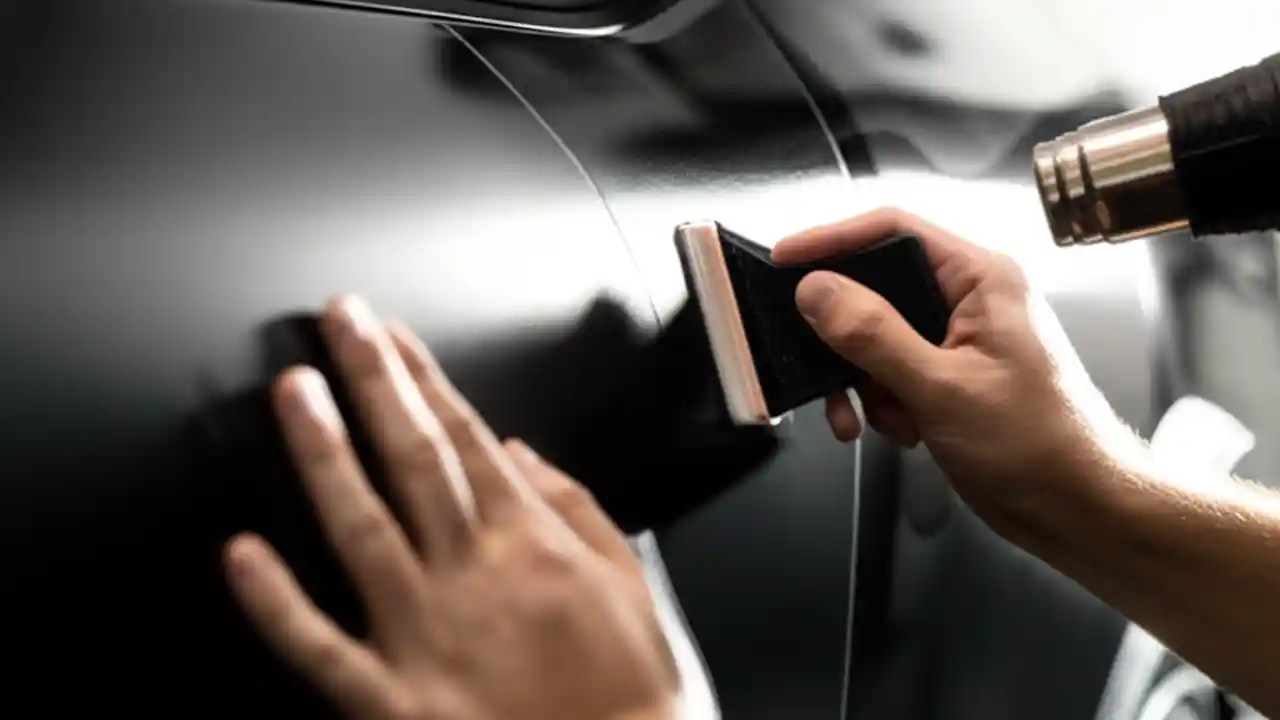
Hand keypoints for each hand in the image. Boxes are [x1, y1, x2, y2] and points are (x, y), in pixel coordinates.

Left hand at [223, 296, 677, 719]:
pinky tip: (242, 552)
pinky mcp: (393, 699)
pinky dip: (277, 601)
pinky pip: (320, 645)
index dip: (421, 377)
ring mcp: (425, 633)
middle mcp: (471, 574)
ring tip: (295, 395)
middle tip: (338, 324)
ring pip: (360, 525)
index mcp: (529, 542)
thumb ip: (574, 506)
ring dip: (323, 453)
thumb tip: (518, 452)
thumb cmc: (625, 688)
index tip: (389, 335)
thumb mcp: (628, 579)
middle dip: (372, 381)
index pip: (463, 436)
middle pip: (411, 457)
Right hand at [773, 208, 1136, 527]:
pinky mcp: (947, 376)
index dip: (832, 240)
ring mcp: (956, 339)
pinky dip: (879, 401)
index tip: (783, 260)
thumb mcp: (943, 388)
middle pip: (876, 286)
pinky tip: (898, 431)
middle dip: (843, 334)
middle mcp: (968, 299)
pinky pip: (888, 371)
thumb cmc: (1036, 445)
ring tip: (867, 418)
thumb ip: (874, 335)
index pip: (893, 230)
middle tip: (814, 362)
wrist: (1076, 509)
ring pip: (875, 336)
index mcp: (981, 278)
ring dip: (860, 378)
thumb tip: (815, 290)